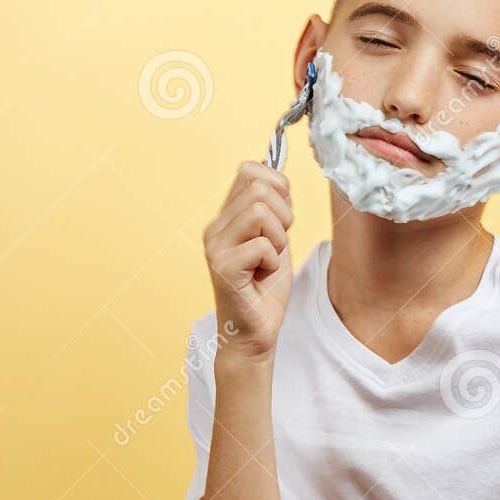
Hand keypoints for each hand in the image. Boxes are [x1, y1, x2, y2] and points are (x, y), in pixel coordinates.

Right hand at [203, 161, 294, 360]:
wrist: (255, 331)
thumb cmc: (265, 288)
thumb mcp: (275, 238)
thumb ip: (273, 207)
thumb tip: (273, 168)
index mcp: (226, 217)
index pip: (249, 170)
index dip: (278, 187)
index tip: (282, 217)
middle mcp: (215, 227)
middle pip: (260, 187)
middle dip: (284, 214)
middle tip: (276, 244)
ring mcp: (215, 246)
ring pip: (261, 211)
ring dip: (278, 238)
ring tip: (268, 260)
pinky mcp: (222, 266)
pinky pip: (262, 245)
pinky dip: (273, 261)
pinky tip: (261, 275)